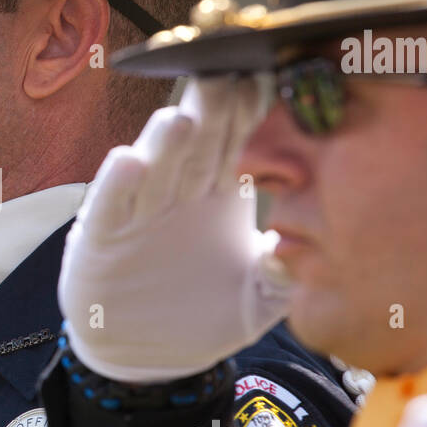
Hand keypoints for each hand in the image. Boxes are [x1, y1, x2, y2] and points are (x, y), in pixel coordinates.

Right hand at [58, 75, 289, 382]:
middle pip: (201, 142)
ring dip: (167, 143)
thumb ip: (288, 276)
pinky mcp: (103, 236)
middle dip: (214, 109)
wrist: (145, 353)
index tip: (278, 79)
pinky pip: (111, 206)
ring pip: (157, 167)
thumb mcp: (257, 301)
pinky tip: (129, 163)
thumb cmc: (203, 315)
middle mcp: (180, 192)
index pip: (243, 142)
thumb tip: (323, 253)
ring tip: (181, 119)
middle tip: (229, 73)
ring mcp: (140, 210)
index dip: (257, 113)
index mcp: (222, 194)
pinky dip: (118, 186)